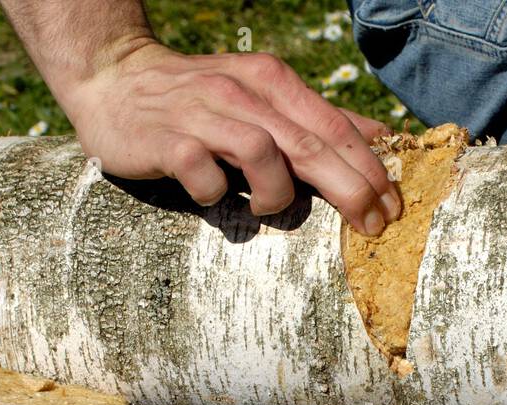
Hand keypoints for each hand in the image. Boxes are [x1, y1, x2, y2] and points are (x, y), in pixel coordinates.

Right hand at [62, 41, 401, 234]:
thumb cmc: (197, 99)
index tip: (394, 205)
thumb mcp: (261, 97)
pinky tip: (213, 195)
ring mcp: (203, 115)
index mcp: (270, 81)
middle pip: (310, 144)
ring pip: (264, 154)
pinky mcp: (167, 140)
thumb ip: (315, 118)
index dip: (370, 167)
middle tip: (373, 224)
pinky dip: (216, 192)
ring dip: (279, 193)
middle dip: (350, 188)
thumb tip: (379, 138)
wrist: (112, 78)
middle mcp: (241, 93)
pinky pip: (204, 174)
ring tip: (271, 208)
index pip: (334, 126)